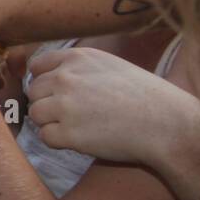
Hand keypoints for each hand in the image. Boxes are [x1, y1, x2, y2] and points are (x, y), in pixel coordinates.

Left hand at [27, 46, 199, 199]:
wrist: (166, 123)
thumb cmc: (141, 95)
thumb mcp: (108, 65)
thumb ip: (76, 68)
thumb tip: (42, 77)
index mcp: (76, 58)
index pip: (36, 68)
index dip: (44, 83)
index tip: (58, 94)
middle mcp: (66, 78)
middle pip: (33, 93)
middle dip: (48, 104)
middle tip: (72, 115)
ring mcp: (65, 106)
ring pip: (35, 115)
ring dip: (51, 123)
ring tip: (77, 126)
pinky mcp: (68, 133)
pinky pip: (45, 137)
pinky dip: (59, 141)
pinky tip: (80, 139)